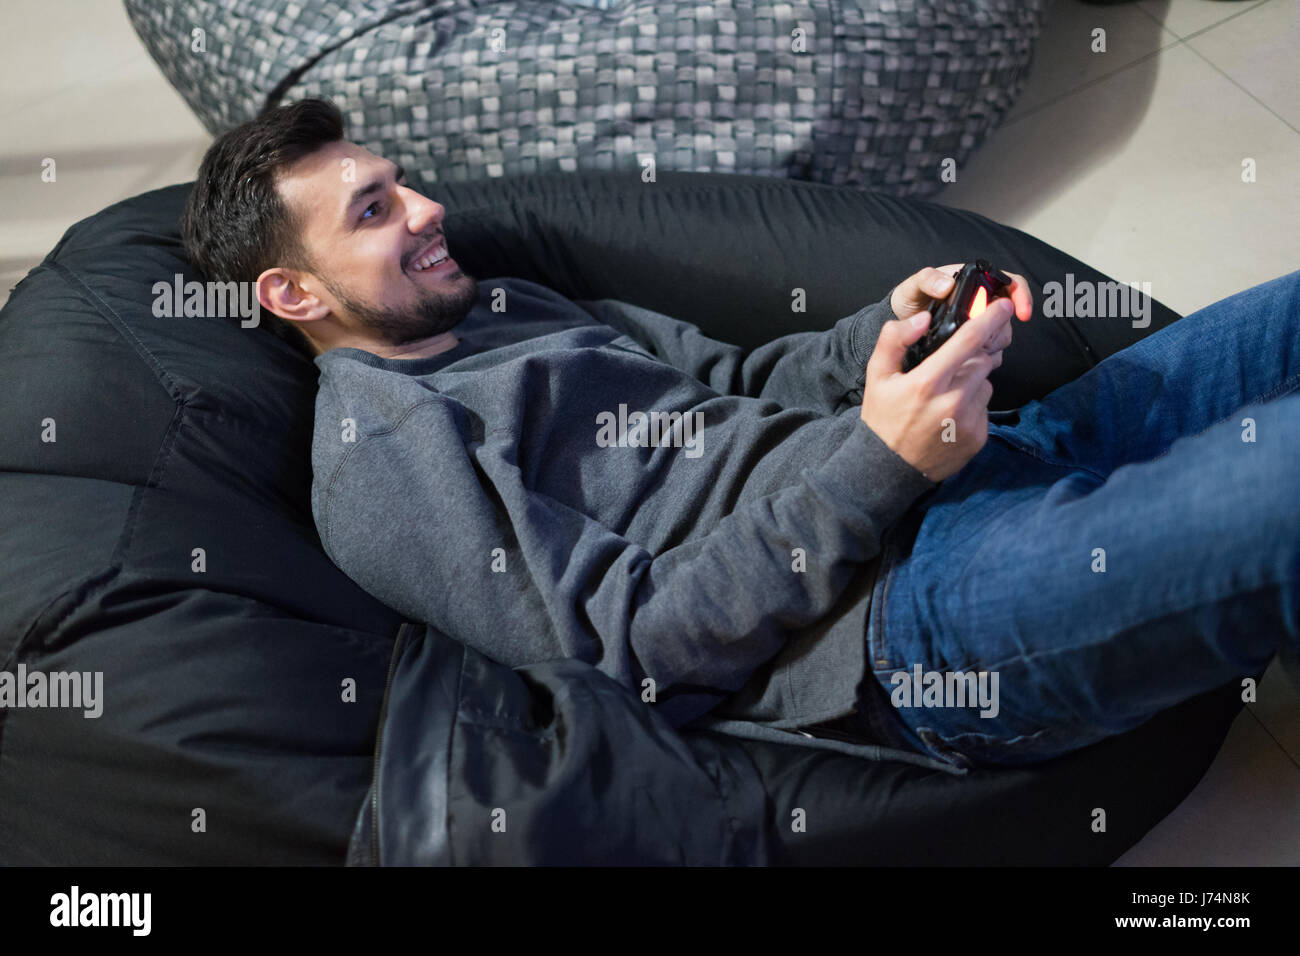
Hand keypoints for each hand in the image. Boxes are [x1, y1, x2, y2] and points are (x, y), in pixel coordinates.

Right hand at [861, 278, 1025, 481]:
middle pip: (982, 361)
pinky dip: (972, 406)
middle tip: (949, 368)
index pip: (969, 341)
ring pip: (985, 384)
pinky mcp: (978, 438)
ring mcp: (968, 422)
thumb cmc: (883, 418)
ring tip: (945, 397)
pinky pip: (985, 409)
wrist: (888, 470)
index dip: (990, 318)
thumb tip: (923, 319)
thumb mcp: (876, 376)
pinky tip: (950, 416)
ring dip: (972, 383)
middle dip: (972, 357)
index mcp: (927, 382)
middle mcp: (952, 401)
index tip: (1003, 305)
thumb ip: (894, 340)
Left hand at [889, 263, 1032, 361]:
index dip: (1022, 297)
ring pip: (1002, 337)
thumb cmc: (910, 299)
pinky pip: (991, 354)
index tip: (1022, 313)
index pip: (1011, 284)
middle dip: (998, 329)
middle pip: (1009, 316)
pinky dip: (982, 359)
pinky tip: (965, 359)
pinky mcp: (975, 345)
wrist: (902, 324)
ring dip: (989, 345)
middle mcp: (982, 304)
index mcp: (975, 283)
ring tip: (965, 348)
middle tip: (979, 338)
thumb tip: (946, 285)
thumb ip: (928, 280)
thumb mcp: (913, 286)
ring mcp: (980, 325)